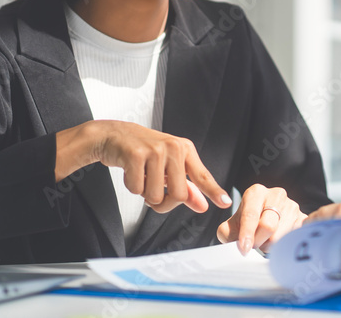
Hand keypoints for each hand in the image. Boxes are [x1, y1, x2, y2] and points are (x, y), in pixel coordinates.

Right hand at [79, 120, 231, 213]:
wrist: (114, 135)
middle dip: (163, 203)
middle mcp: (174, 147)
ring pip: (155, 196)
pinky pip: (137, 190)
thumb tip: (202, 206)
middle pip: (178, 195)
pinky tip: (130, 170)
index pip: (202, 175)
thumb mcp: (168, 167)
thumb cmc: (143, 152)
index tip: (226, 202)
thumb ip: (186, 187)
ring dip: (145, 194)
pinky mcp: (136, 155)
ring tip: (142, 176)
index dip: (214, 191)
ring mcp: (155, 150)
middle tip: (154, 192)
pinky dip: (131, 186)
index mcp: (185, 149)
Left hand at [217, 184, 303, 254]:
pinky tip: (280, 242)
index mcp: (256, 193)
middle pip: (268, 226)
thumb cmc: (249, 219)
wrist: (269, 213)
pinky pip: (294, 238)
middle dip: (258, 241)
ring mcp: (292, 206)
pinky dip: (285, 245)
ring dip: (270, 245)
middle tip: (253, 245)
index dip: (246, 233)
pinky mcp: (303, 218)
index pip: (251, 215)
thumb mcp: (233, 223)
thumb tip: (236, 245)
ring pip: (280, 236)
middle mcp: (276, 195)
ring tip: (266, 240)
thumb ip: (227, 233)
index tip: (244, 248)